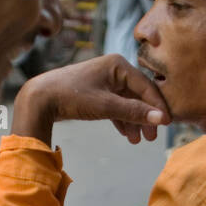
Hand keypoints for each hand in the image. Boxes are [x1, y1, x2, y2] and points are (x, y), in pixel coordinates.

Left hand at [13, 54, 170, 147]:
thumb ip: (134, 112)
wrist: (39, 99)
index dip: (158, 106)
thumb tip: (162, 119)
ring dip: (134, 121)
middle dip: (145, 116)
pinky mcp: (95, 92)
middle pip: (138, 95)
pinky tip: (127, 135)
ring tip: (138, 140)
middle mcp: (113, 69)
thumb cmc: (71, 96)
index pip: (146, 87)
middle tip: (152, 137)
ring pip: (127, 102)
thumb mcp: (105, 106)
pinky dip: (121, 119)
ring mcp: (104, 80)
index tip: (167, 125)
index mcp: (118, 65)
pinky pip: (115, 106)